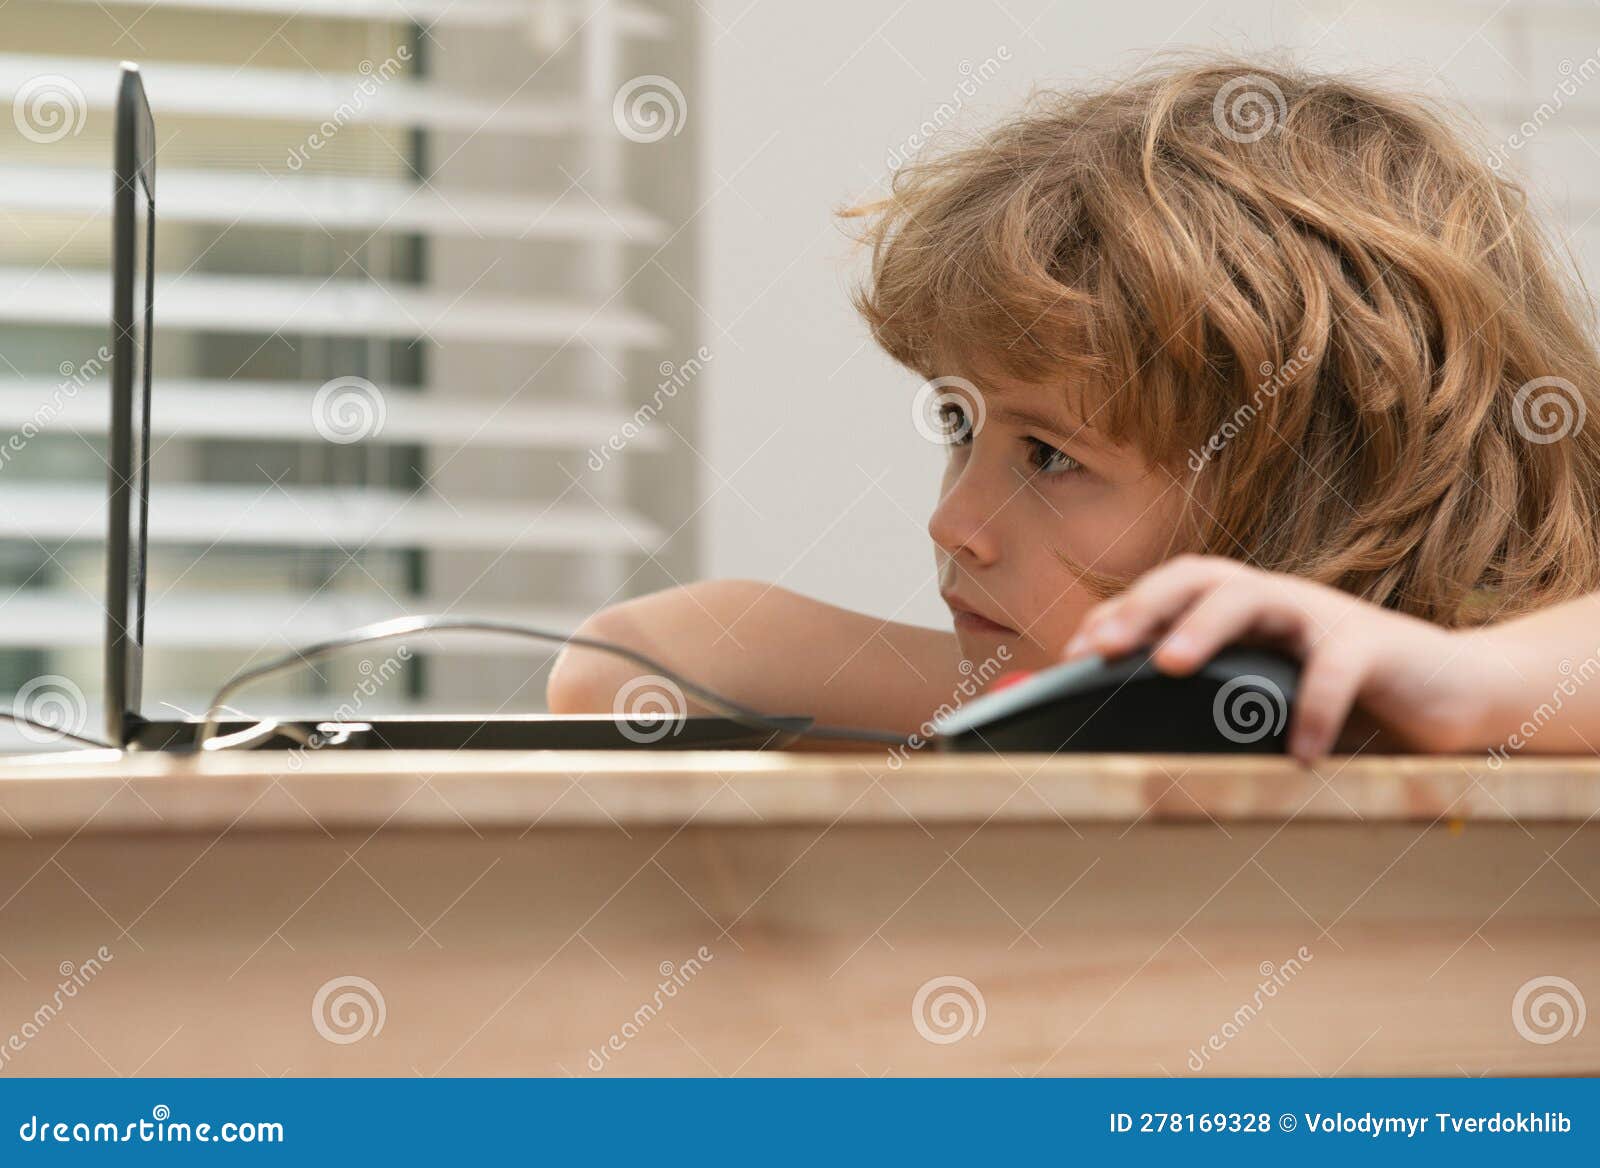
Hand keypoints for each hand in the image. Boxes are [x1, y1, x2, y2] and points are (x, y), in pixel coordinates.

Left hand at [1061, 556, 1489, 760]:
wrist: (1455, 691)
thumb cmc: (1347, 698)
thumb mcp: (1270, 697)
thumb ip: (1214, 704)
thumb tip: (1128, 737)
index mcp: (1244, 611)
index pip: (1168, 592)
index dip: (1117, 615)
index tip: (1070, 656)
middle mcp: (1276, 601)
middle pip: (1200, 576)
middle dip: (1144, 605)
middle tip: (1102, 648)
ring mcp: (1325, 616)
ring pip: (1255, 596)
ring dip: (1205, 627)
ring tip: (1170, 665)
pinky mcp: (1376, 645)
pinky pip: (1338, 666)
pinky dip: (1315, 708)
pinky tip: (1299, 753)